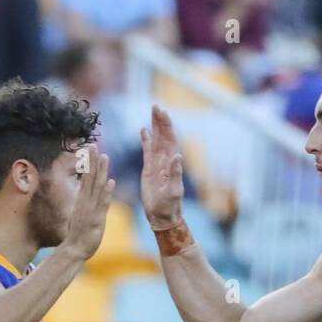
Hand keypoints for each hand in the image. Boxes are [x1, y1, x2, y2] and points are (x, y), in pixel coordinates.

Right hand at [60, 145, 113, 259]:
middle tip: (93, 145)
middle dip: (92, 161)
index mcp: (82, 200)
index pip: (86, 178)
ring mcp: (90, 210)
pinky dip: (106, 193)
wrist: (73, 250)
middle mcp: (85, 202)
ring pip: (96, 187)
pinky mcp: (96, 219)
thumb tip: (86, 193)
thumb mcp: (81, 215)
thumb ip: (86, 203)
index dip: (89, 163)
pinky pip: (102, 204)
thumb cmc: (78, 234)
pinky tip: (110, 182)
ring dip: (100, 172)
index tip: (91, 149)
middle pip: (89, 178)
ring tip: (104, 157)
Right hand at [140, 105, 184, 228]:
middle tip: (156, 106)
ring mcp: (157, 163)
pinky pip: (147, 150)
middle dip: (160, 121)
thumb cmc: (170, 205)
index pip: (170, 139)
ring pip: (155, 140)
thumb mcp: (174, 190)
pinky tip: (143, 130)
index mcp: (172, 162)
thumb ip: (176, 173)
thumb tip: (177, 156)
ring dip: (154, 126)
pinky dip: (145, 140)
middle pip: (163, 136)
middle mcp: (165, 160)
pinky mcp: (149, 168)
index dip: (166, 126)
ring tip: (152, 112)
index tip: (163, 113)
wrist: (161, 215)